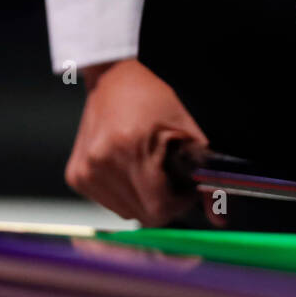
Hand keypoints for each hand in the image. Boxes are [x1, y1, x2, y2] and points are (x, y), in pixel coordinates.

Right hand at [66, 59, 210, 226]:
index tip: (186, 188)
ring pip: (126, 213)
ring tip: (149, 170)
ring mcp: (84, 173)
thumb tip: (220, 217)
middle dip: (164, 202)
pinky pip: (110, 203)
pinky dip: (126, 193)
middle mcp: (100, 164)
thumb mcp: (187, 129)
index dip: (179, 204)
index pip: (158, 209)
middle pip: (143, 215)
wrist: (111, 80)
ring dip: (144, 199)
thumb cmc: (151, 98)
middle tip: (171, 178)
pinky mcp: (75, 176)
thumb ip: (205, 172)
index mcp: (129, 150)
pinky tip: (130, 169)